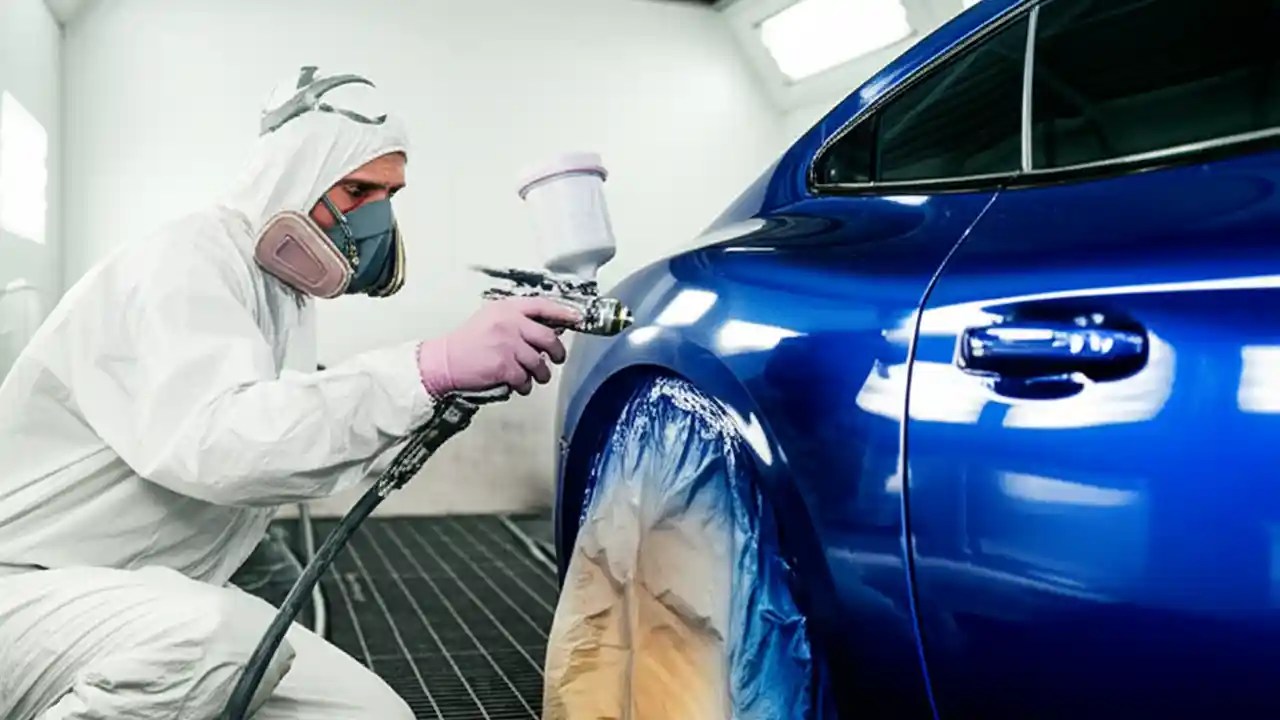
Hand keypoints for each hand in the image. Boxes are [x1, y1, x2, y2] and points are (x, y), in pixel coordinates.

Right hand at [416, 297, 581, 397]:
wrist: (445, 361)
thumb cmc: (468, 342)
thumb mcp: (491, 319)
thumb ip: (517, 321)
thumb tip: (550, 328)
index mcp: (507, 309)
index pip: (542, 306)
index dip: (563, 312)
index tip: (577, 318)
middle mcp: (509, 324)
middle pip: (548, 338)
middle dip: (557, 352)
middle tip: (557, 358)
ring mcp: (508, 345)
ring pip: (539, 362)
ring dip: (541, 374)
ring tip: (535, 377)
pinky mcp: (504, 366)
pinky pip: (525, 379)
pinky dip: (524, 386)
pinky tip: (518, 385)